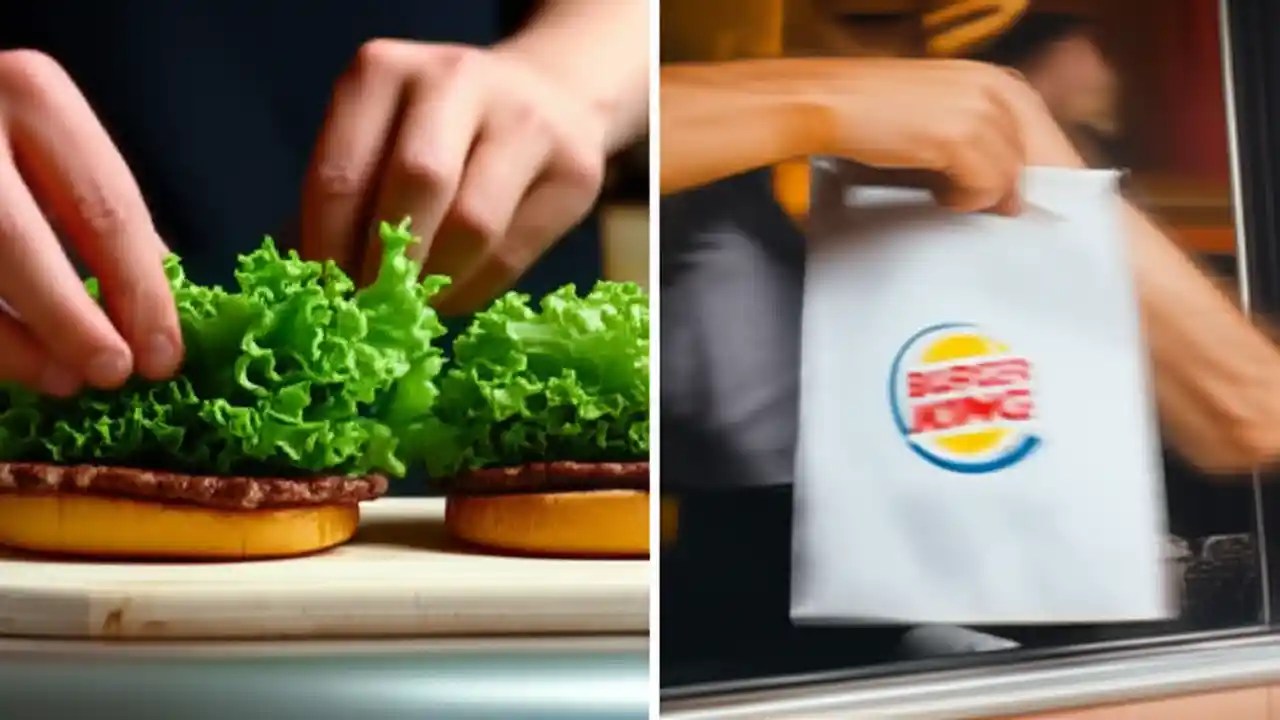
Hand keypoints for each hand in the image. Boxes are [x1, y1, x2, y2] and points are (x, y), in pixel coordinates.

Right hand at [0, 50, 179, 395]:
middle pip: (12, 237)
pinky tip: (12, 361)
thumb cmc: (8, 126)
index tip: (163, 357)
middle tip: (112, 375)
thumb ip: (101, 213)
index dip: (139, 292)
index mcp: (31, 94)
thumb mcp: (58, 141)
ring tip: (62, 381)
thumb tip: (159, 305)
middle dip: (68, 319)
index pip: (103, 207)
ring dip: (14, 342)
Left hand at [300, 40, 607, 313]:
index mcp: (385, 70)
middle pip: (416, 188)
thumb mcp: (378, 138)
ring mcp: (526, 120)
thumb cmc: (436, 133)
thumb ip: (344, 201)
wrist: (547, 96)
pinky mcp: (575, 169)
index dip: (328, 248)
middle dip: (385, 266)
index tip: (323, 296)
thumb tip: (306, 290)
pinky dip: (473, 289)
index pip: (342, 174)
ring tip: (411, 306)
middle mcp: (457, 81)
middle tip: (368, 311)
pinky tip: (452, 292)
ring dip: (434, 284)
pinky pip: (512, 253)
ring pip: (472, 226)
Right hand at [815, 59, 1041, 213]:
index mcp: (998, 80)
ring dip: (979, 197)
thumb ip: (982, 140)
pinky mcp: (959, 137)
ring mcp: (981, 112)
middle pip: (1041, 162)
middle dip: (1016, 192)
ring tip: (942, 191)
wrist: (827, 101)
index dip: (1043, 179)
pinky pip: (986, 189)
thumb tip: (1011, 195)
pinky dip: (961, 201)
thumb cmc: (874, 112)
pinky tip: (934, 192)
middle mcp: (998, 90)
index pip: (1051, 139)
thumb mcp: (942, 115)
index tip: (1023, 205)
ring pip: (1011, 180)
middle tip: (985, 208)